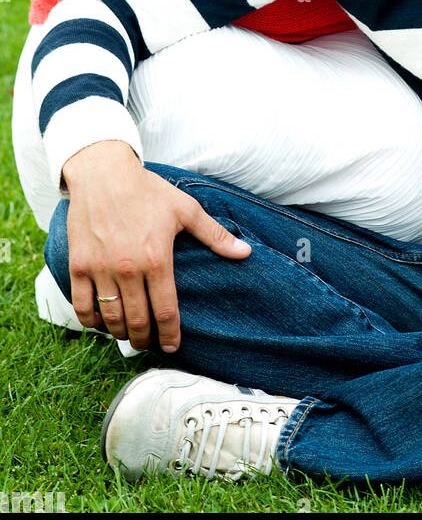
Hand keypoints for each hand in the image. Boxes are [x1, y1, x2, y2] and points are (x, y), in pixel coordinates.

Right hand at [61, 140, 250, 352]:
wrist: (103, 173)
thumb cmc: (147, 190)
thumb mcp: (185, 209)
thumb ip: (214, 235)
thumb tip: (245, 253)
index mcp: (156, 259)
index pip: (166, 312)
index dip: (170, 336)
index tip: (172, 346)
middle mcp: (127, 269)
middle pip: (137, 321)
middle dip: (144, 339)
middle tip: (149, 343)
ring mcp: (100, 269)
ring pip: (110, 318)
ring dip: (120, 333)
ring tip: (128, 334)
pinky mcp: (78, 265)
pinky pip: (82, 306)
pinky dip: (91, 321)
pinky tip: (101, 323)